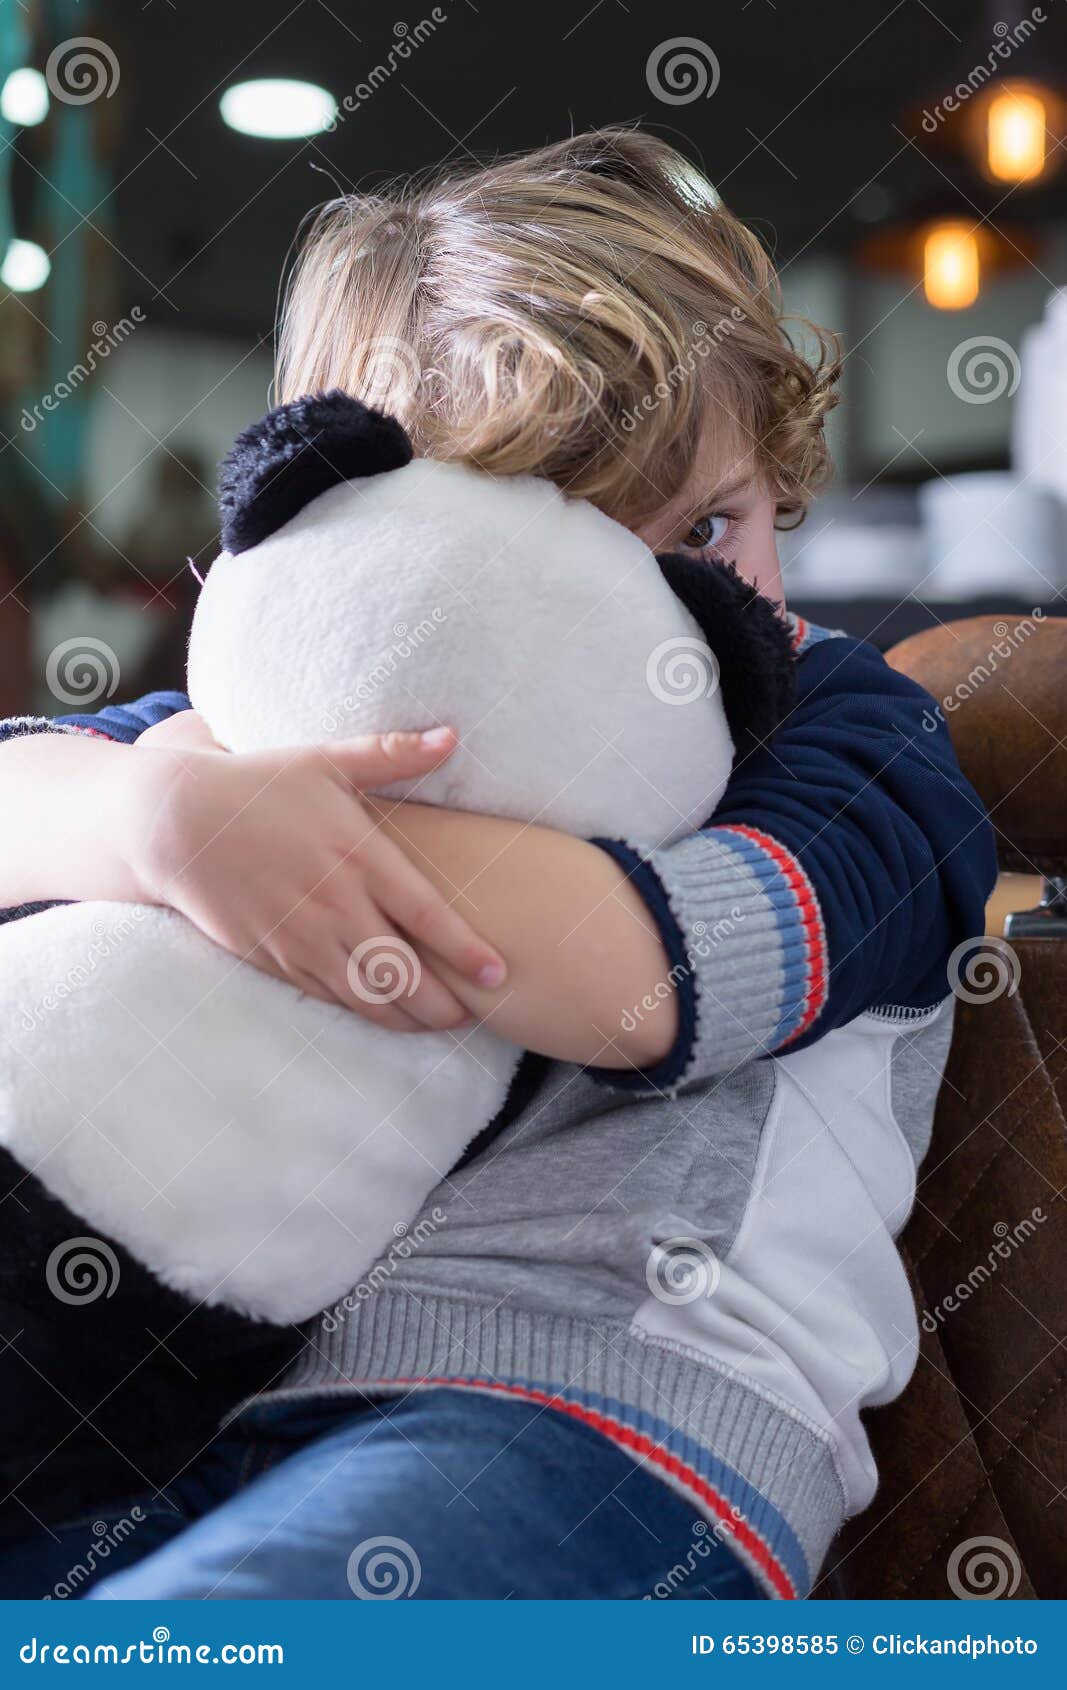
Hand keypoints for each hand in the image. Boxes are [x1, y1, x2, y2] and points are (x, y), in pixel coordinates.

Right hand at [126, 714, 506, 1030]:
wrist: (176, 824)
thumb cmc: (258, 785)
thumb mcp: (325, 760)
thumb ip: (392, 755)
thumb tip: (453, 735)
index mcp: (357, 855)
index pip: (426, 916)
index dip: (466, 951)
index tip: (499, 973)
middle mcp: (333, 904)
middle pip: (402, 972)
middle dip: (443, 1003)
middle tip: (474, 1012)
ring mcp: (301, 937)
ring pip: (366, 996)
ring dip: (407, 1017)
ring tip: (439, 1021)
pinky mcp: (273, 958)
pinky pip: (328, 997)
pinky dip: (362, 1012)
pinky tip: (386, 1014)